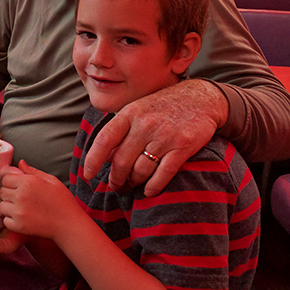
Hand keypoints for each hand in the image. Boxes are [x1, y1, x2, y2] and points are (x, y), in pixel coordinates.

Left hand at [0, 161, 76, 238]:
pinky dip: (11, 220)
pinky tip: (22, 218)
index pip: (5, 177)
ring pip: (1, 206)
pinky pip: (5, 220)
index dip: (10, 181)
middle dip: (9, 193)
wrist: (69, 224)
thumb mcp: (51, 180)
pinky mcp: (18, 226)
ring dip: (8, 207)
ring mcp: (18, 212)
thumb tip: (20, 163)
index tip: (17, 186)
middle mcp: (21, 195)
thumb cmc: (62, 201)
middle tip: (21, 198)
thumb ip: (32, 171)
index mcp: (28, 182)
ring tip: (22, 208)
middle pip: (1, 191)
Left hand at [82, 79, 228, 195]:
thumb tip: (103, 157)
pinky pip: (163, 173)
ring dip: (133, 182)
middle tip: (115, 185)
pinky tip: (149, 191)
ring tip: (132, 185)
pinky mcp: (182, 146)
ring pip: (140, 169)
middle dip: (115, 178)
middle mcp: (145, 124)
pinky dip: (154, 186)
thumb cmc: (164, 107)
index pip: (105, 139)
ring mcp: (164, 135)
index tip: (87, 174)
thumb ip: (121, 130)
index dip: (93, 159)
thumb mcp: (138, 110)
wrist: (201, 98)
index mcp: (130, 113)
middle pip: (121, 160)